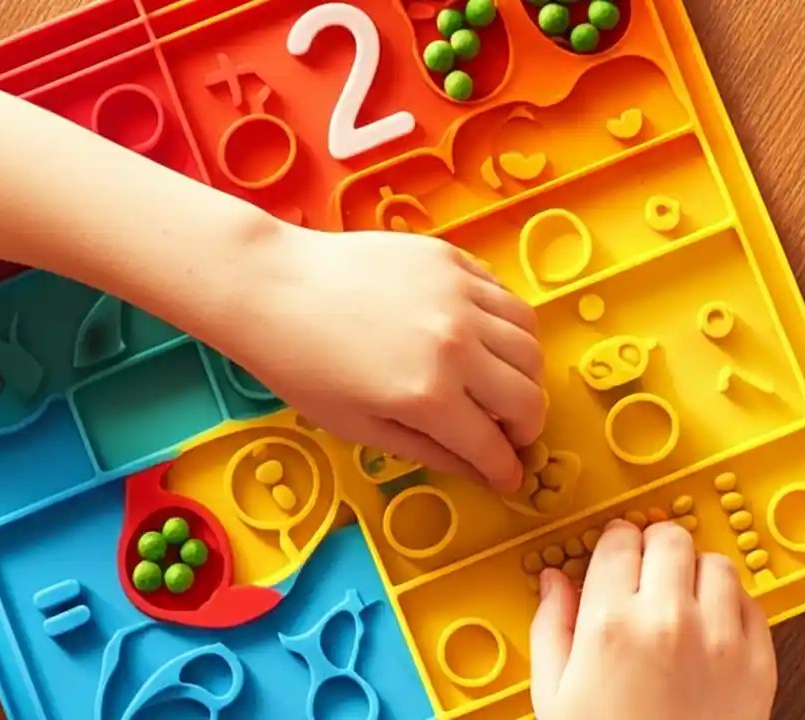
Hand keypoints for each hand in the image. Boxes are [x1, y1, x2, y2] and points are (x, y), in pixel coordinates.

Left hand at [225, 224, 543, 491]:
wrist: (273, 288)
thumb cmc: (303, 364)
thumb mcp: (361, 428)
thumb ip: (431, 451)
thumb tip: (481, 471)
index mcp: (428, 396)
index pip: (495, 446)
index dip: (506, 470)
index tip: (508, 477)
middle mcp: (456, 345)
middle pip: (529, 396)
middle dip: (526, 428)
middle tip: (508, 435)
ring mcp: (460, 297)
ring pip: (530, 343)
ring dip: (525, 375)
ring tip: (501, 386)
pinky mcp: (454, 262)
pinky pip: (508, 300)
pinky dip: (510, 328)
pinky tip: (486, 341)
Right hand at [530, 520, 776, 719]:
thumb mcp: (555, 696)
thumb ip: (552, 626)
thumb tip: (554, 582)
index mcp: (611, 623)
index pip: (619, 540)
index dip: (615, 542)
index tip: (616, 552)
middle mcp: (669, 620)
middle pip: (672, 538)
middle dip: (656, 546)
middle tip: (649, 568)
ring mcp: (720, 640)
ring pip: (718, 564)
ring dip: (698, 572)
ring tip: (683, 598)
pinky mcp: (759, 663)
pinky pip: (753, 605)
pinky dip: (734, 607)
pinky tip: (713, 627)